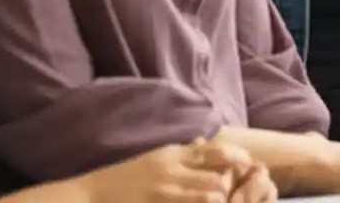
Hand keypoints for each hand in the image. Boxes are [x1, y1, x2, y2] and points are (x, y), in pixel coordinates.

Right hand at [84, 138, 275, 202]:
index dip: (238, 160)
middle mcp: (171, 169)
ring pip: (210, 196)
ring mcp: (164, 190)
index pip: (217, 151)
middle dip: (232, 189)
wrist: (89, 195)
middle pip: (219, 176)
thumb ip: (182, 154)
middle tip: (239, 196)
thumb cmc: (124, 179)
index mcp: (173, 154)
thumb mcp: (155, 159)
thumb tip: (204, 142)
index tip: (250, 169)